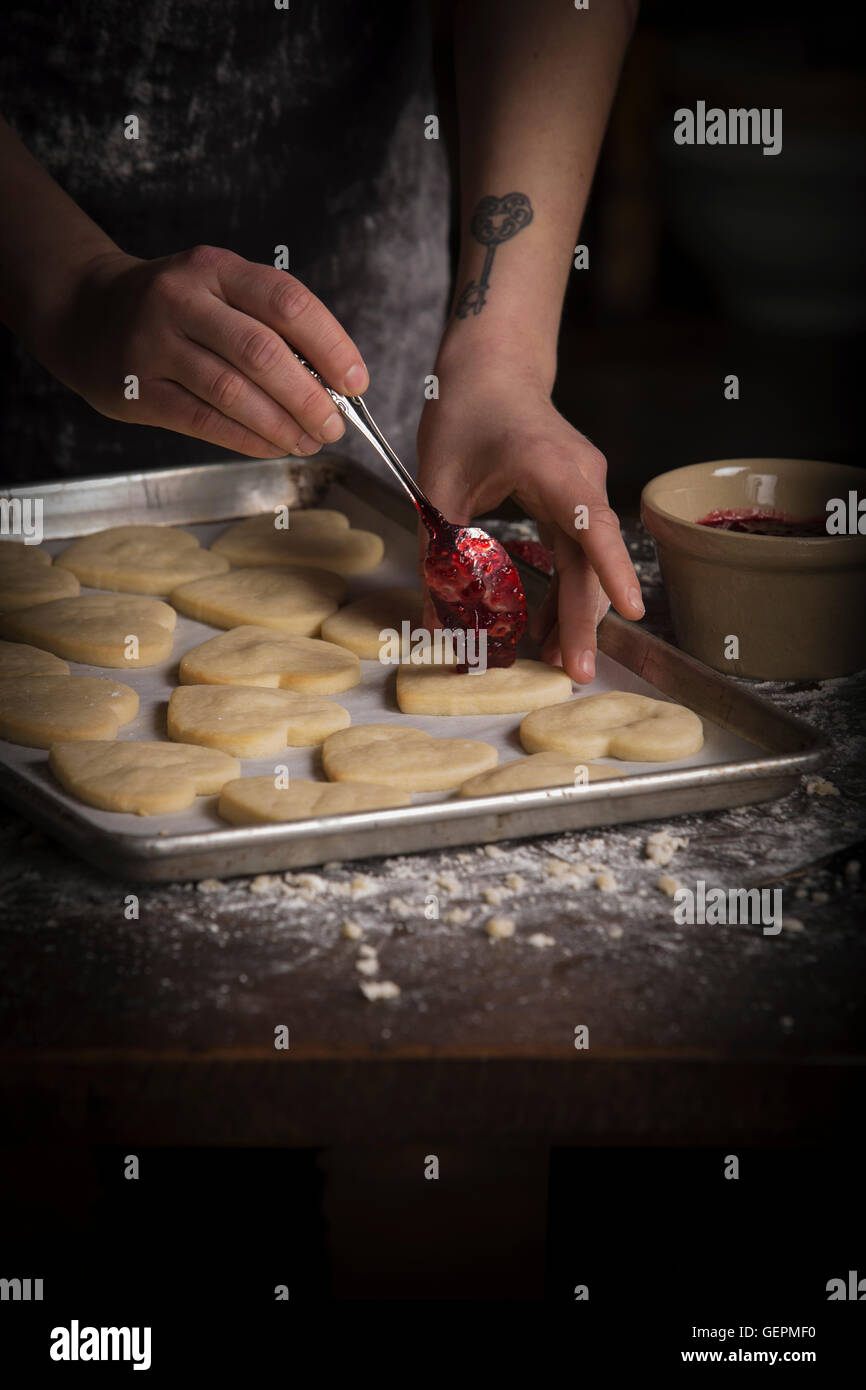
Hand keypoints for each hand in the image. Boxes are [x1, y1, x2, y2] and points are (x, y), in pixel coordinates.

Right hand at [32, 245, 368, 456]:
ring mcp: (155, 343)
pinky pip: (203, 420)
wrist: (85, 311)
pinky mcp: (138, 388)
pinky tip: (274, 447)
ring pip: (233, 391)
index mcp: (215, 268)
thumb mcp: (217, 289)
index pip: (287, 301)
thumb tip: (332, 382)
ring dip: (281, 424)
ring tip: (309, 441)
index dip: (330, 344)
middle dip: (309, 397)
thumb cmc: (174, 307)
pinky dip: (247, 439)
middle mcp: (182, 299)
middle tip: (335, 426)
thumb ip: (268, 324)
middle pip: (262, 352)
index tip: (355, 381)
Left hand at [416, 357, 643, 684]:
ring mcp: (584, 487)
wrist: (492, 367)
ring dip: (575, 612)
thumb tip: (439, 624)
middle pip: (591, 559)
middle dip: (585, 621)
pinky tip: (549, 627)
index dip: (612, 568)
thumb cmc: (464, 413)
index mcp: (549, 466)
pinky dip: (566, 590)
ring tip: (556, 661)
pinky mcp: (576, 498)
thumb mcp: (435, 486)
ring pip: (588, 562)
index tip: (631, 611)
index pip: (591, 521)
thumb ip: (438, 556)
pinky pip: (578, 552)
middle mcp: (580, 477)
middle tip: (574, 673)